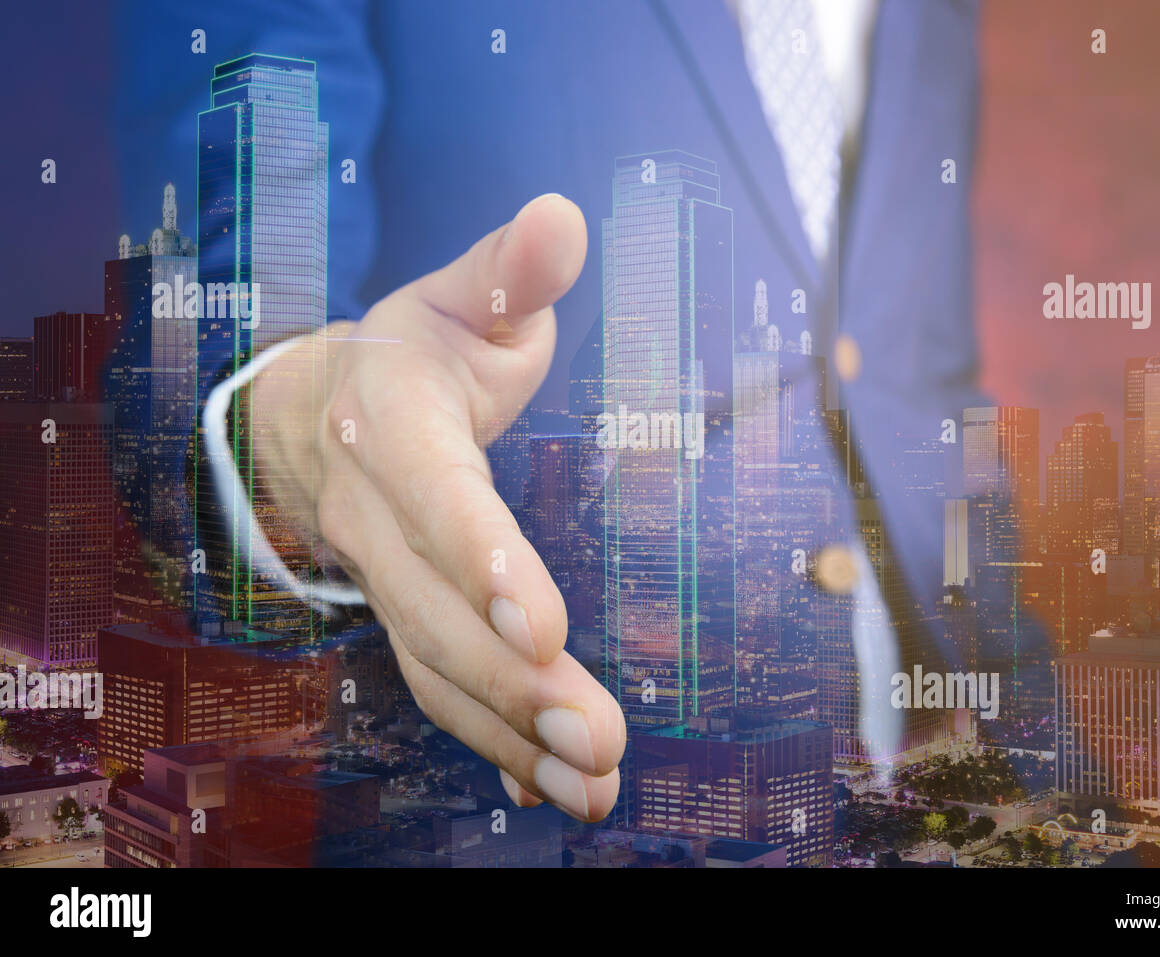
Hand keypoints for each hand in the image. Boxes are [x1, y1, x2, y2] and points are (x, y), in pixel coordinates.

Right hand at [252, 194, 624, 819]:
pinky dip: (496, 746)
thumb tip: (565, 216)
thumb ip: (511, 272)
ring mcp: (384, 581)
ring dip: (512, 736)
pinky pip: (439, 693)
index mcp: (394, 427)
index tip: (543, 626)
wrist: (319, 416)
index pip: (434, 499)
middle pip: (434, 612)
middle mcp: (376, 519)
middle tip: (600, 738)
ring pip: (434, 670)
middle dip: (514, 684)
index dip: (481, 560)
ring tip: (596, 785)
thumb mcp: (459, 298)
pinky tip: (559, 790)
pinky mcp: (404, 620)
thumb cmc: (413, 353)